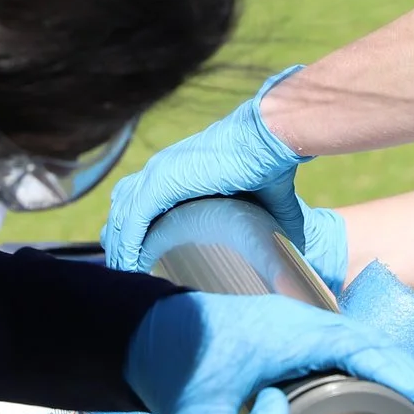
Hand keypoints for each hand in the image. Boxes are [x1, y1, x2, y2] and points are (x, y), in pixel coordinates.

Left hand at [103, 69, 346, 289]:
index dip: (132, 226)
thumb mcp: (263, 202)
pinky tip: (128, 266)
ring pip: (124, 215)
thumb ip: (270, 225)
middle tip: (121, 268)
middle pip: (124, 207)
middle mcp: (163, 169)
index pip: (140, 197)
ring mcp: (159, 173)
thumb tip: (295, 251)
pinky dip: (128, 244)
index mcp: (180, 171)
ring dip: (119, 246)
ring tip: (122, 274)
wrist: (269, 140)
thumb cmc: (269, 165)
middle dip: (118, 238)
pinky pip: (133, 219)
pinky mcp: (161, 181)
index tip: (133, 254)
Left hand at [125, 291, 413, 413]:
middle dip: (407, 375)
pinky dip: (364, 366)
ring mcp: (293, 325)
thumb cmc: (172, 366)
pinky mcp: (287, 334)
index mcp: (284, 336)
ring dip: (388, 369)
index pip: (357, 349)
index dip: (400, 373)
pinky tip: (377, 393)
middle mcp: (296, 322)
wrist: (144, 334)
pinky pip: (337, 345)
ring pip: (355, 342)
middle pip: (368, 344)